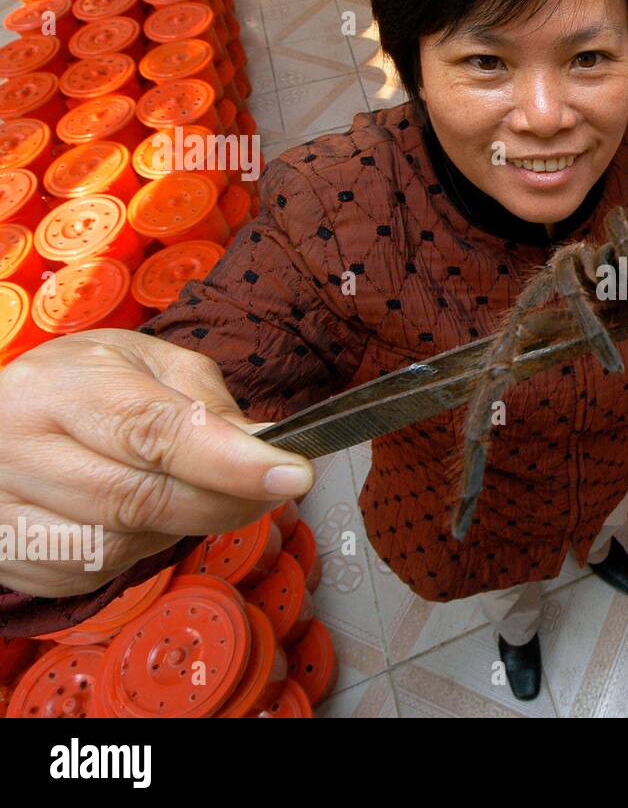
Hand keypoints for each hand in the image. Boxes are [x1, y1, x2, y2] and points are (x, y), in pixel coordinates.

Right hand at [0, 329, 314, 597]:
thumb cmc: (85, 386)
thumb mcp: (147, 364)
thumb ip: (205, 401)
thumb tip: (264, 448)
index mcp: (59, 387)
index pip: (154, 430)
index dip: (230, 461)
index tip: (291, 473)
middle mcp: (18, 448)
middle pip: (143, 499)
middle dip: (226, 500)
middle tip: (273, 486)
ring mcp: (6, 512)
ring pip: (123, 545)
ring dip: (181, 524)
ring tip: (190, 486)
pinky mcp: (11, 560)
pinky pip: (99, 572)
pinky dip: (140, 548)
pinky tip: (143, 514)